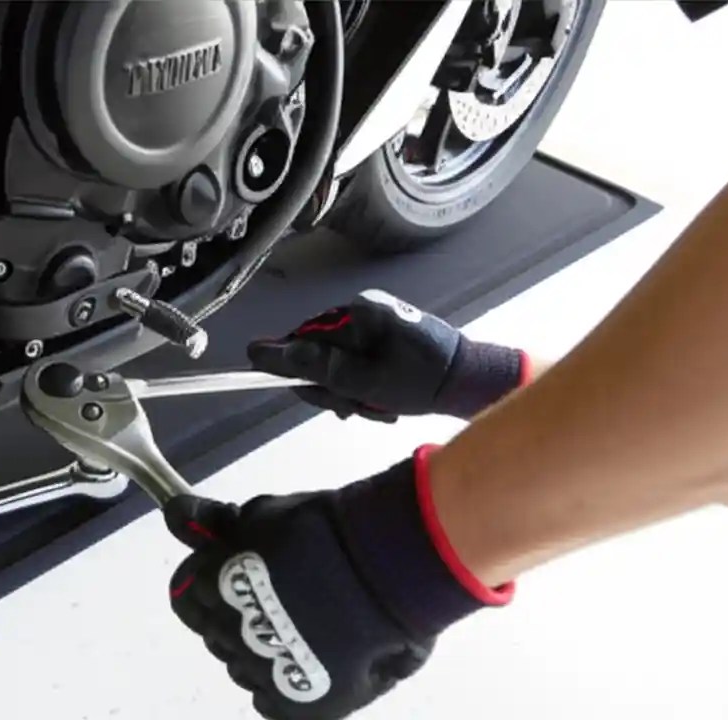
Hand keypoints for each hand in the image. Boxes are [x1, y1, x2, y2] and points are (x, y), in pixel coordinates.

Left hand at [164, 449, 513, 718]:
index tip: (240, 580)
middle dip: (239, 618)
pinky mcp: (295, 702)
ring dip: (263, 652)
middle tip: (282, 601)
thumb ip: (218, 524)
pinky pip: (270, 701)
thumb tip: (177, 514)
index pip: (187, 596)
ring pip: (243, 669)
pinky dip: (286, 686)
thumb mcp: (265, 513)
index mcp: (214, 585)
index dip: (213, 589)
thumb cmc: (330, 531)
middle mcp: (228, 631)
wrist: (388, 564)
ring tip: (306, 630)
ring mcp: (261, 670)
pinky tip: (313, 659)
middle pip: (216, 634)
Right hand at [247, 290, 529, 420]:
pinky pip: (353, 361)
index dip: (296, 371)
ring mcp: (372, 321)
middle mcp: (360, 310)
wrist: (467, 380)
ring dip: (348, 391)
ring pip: (335, 361)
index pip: (301, 340)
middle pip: (317, 352)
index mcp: (355, 313)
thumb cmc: (419, 380)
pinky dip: (360, 385)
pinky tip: (379, 400)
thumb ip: (312, 367)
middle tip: (353, 410)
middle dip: (331, 387)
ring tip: (374, 408)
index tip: (307, 394)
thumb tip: (260, 352)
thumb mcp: (362, 381)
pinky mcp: (382, 334)